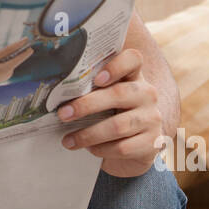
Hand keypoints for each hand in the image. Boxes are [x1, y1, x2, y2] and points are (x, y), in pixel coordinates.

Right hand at [0, 38, 33, 88]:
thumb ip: (7, 51)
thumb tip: (18, 46)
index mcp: (7, 69)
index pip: (20, 57)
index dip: (25, 48)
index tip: (29, 41)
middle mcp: (8, 74)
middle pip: (13, 58)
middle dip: (8, 52)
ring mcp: (5, 76)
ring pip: (8, 61)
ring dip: (3, 57)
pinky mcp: (2, 76)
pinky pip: (5, 65)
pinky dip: (1, 61)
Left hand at [55, 49, 163, 177]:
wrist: (136, 146)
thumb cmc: (113, 114)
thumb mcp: (106, 98)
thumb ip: (92, 90)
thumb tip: (56, 95)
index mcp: (134, 76)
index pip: (133, 59)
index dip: (116, 66)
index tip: (96, 78)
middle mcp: (147, 93)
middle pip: (119, 94)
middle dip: (86, 105)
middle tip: (63, 114)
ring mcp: (152, 118)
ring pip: (118, 126)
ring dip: (88, 134)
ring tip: (68, 140)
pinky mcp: (153, 142)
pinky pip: (123, 147)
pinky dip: (101, 149)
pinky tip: (89, 149)